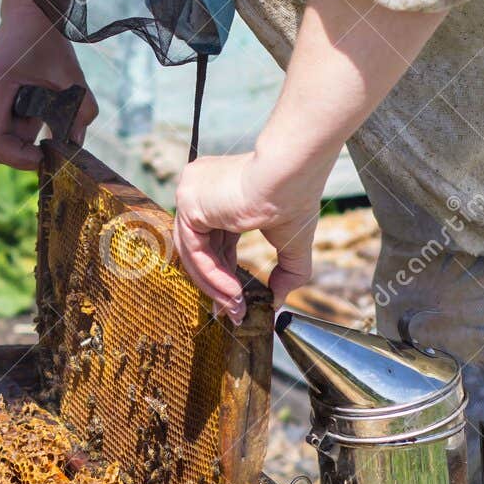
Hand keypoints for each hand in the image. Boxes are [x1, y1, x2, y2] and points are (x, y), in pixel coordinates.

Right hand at [0, 0, 96, 168]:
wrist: (28, 14)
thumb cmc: (48, 41)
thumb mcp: (72, 76)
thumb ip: (81, 111)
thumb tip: (77, 148)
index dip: (19, 159)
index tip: (45, 156)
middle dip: (23, 146)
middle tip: (51, 135)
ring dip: (19, 133)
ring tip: (41, 109)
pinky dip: (14, 124)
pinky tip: (30, 104)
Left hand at [172, 144, 329, 321]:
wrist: (291, 172)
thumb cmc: (296, 194)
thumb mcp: (293, 240)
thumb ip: (287, 271)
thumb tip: (279, 301)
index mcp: (221, 194)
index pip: (214, 240)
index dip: (225, 272)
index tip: (238, 300)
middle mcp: (201, 191)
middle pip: (201, 249)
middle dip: (218, 284)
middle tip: (234, 311)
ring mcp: (191, 193)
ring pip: (194, 253)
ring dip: (216, 285)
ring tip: (236, 307)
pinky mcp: (188, 202)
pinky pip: (194, 250)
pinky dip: (212, 275)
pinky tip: (232, 292)